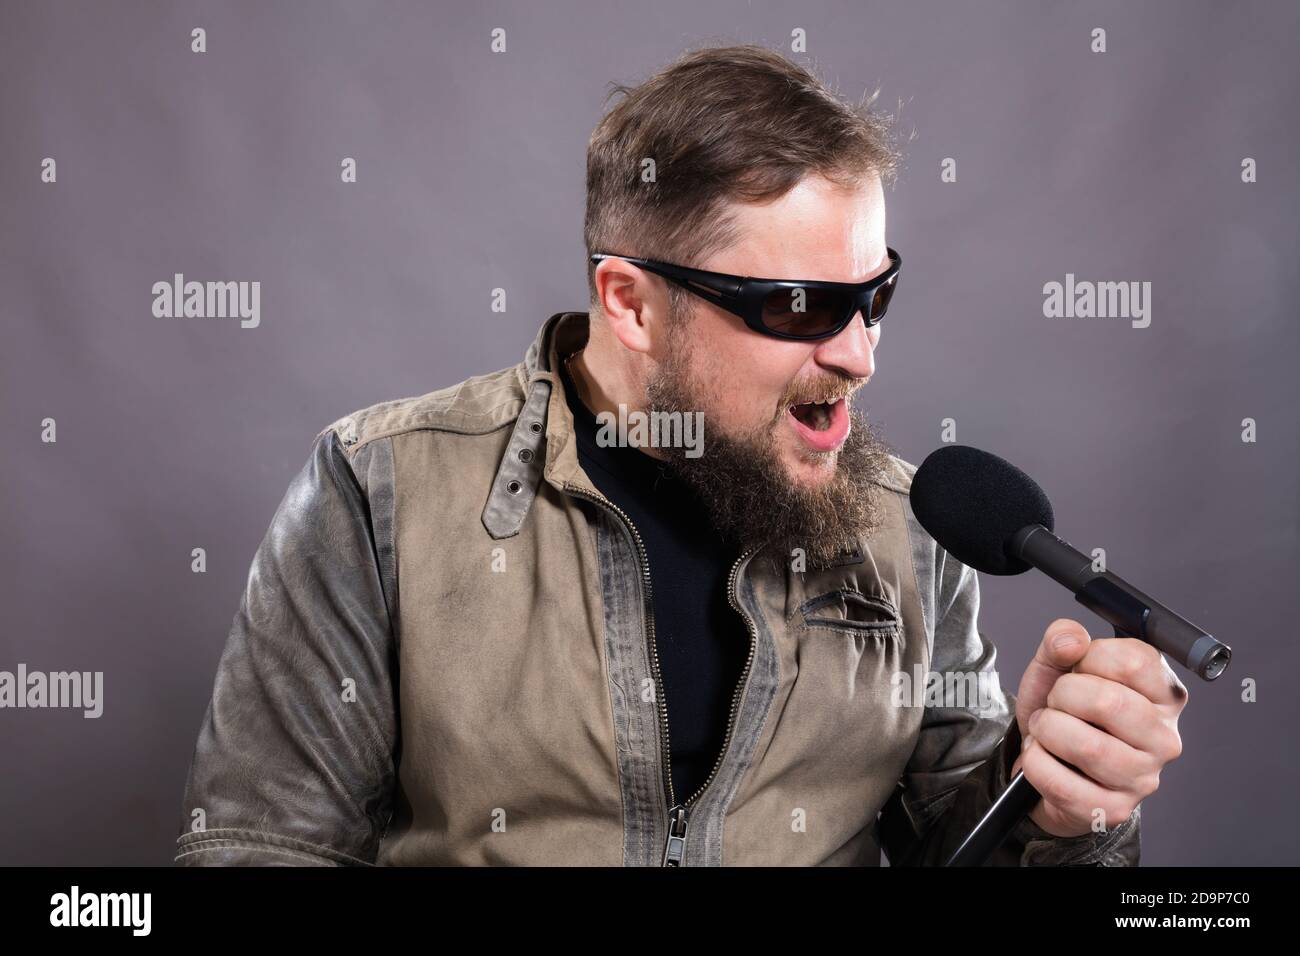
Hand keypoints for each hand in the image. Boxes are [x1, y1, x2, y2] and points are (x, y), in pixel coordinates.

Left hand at [1011, 619, 1187, 837]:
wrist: (1047, 762)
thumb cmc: (1063, 712)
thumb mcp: (1055, 667)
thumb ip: (1060, 640)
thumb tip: (1070, 639)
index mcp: (1163, 694)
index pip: (1135, 662)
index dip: (1089, 658)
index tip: (1076, 670)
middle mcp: (1163, 738)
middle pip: (1108, 702)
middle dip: (1062, 697)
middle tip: (1056, 704)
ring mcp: (1143, 778)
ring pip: (1086, 746)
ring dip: (1048, 731)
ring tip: (1048, 730)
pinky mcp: (1114, 810)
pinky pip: (1061, 782)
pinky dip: (1036, 763)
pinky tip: (1044, 757)